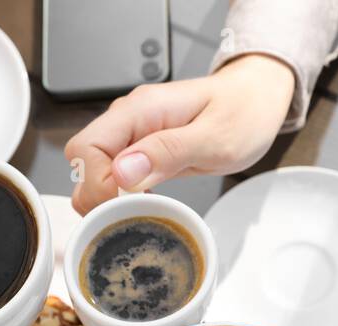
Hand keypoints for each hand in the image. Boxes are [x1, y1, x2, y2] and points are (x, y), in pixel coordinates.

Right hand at [64, 54, 294, 213]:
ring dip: (108, 198)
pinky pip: (113, 177)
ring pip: (94, 173)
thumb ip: (167, 152)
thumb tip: (122, 171)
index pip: (86, 148)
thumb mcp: (215, 138)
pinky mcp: (139, 151)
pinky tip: (145, 203)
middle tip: (131, 212)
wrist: (255, 100)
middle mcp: (129, 120)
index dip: (97, 184)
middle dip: (97, 195)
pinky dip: (121, 197)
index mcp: (141, 110)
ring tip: (141, 209)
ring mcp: (132, 135)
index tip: (124, 204)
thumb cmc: (243, 113)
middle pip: (82, 161)